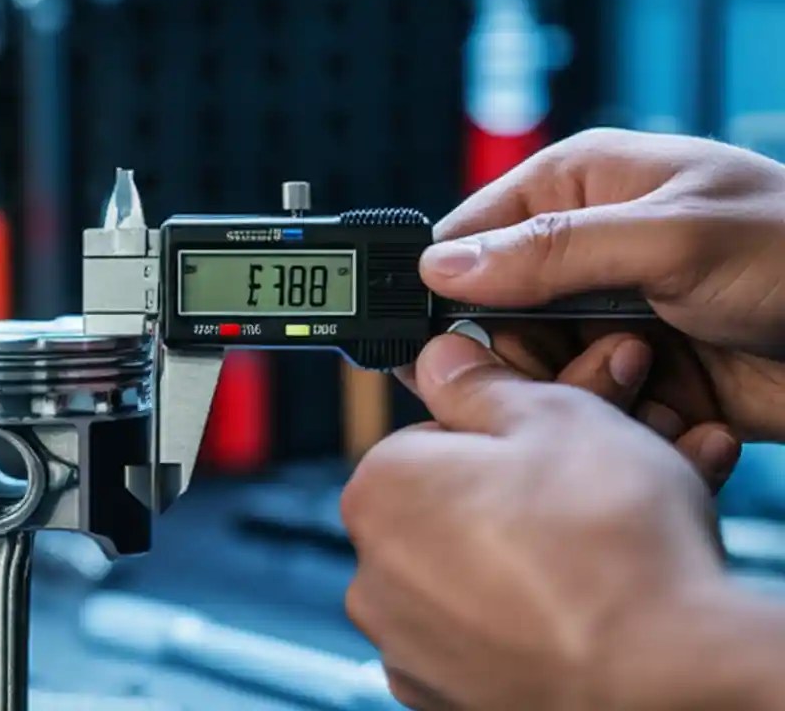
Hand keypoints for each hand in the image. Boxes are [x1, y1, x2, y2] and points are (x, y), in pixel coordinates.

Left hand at [344, 334, 761, 709]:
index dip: (501, 436)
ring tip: (597, 549)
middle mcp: (373, 572)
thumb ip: (482, 384)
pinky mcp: (447, 694)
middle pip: (448, 506)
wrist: (665, 674)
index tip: (549, 445)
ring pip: (468, 570)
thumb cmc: (611, 544)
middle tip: (586, 495)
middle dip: (514, 494)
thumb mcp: (554, 415)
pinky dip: (521, 613)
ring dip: (522, 551)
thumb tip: (443, 361)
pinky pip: (481, 630)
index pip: (429, 438)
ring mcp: (407, 641)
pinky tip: (579, 603)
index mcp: (381, 490)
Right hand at [424, 129, 784, 445]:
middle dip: (523, 354)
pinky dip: (613, 423)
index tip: (443, 337)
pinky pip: (584, 411)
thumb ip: (550, 252)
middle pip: (491, 318)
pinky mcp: (637, 376)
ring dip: (576, 391)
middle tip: (579, 363)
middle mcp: (583, 253)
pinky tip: (666, 411)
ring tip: (645, 378)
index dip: (451, 288)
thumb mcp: (669, 238)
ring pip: (534, 373)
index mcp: (578, 187)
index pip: (468, 236)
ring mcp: (609, 317)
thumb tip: (443, 266)